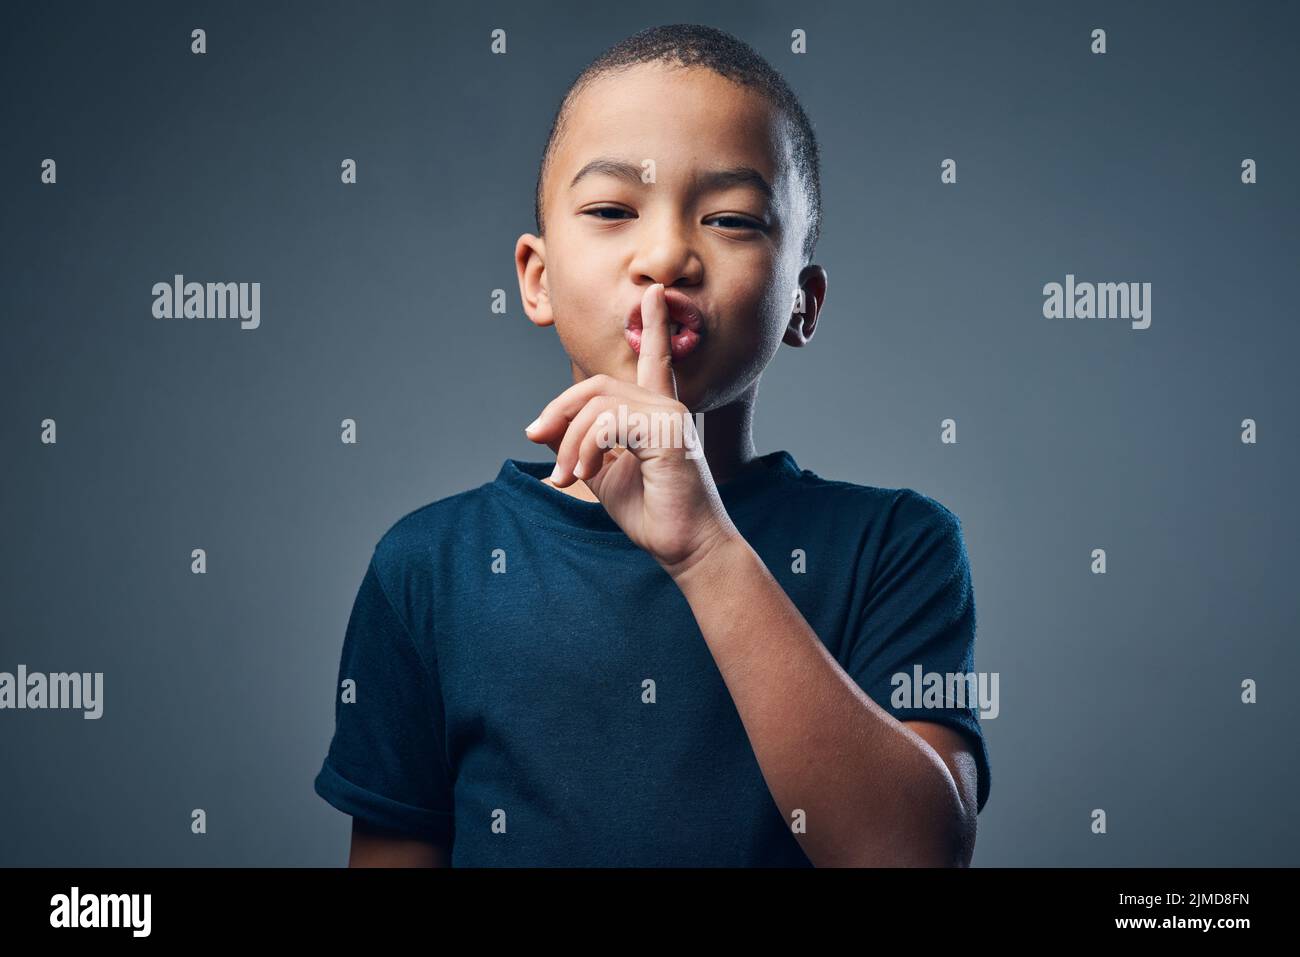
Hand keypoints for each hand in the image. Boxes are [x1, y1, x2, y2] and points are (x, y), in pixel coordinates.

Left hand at [524, 283, 739, 577]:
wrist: (686, 548)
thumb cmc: (653, 514)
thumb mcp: (604, 475)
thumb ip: (578, 446)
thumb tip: (540, 427)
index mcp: (657, 413)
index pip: (655, 360)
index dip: (654, 325)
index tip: (654, 293)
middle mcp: (667, 407)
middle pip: (597, 384)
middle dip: (559, 410)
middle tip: (537, 440)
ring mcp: (670, 417)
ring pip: (597, 405)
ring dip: (569, 442)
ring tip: (567, 476)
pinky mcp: (667, 433)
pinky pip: (608, 424)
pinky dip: (585, 449)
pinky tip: (584, 474)